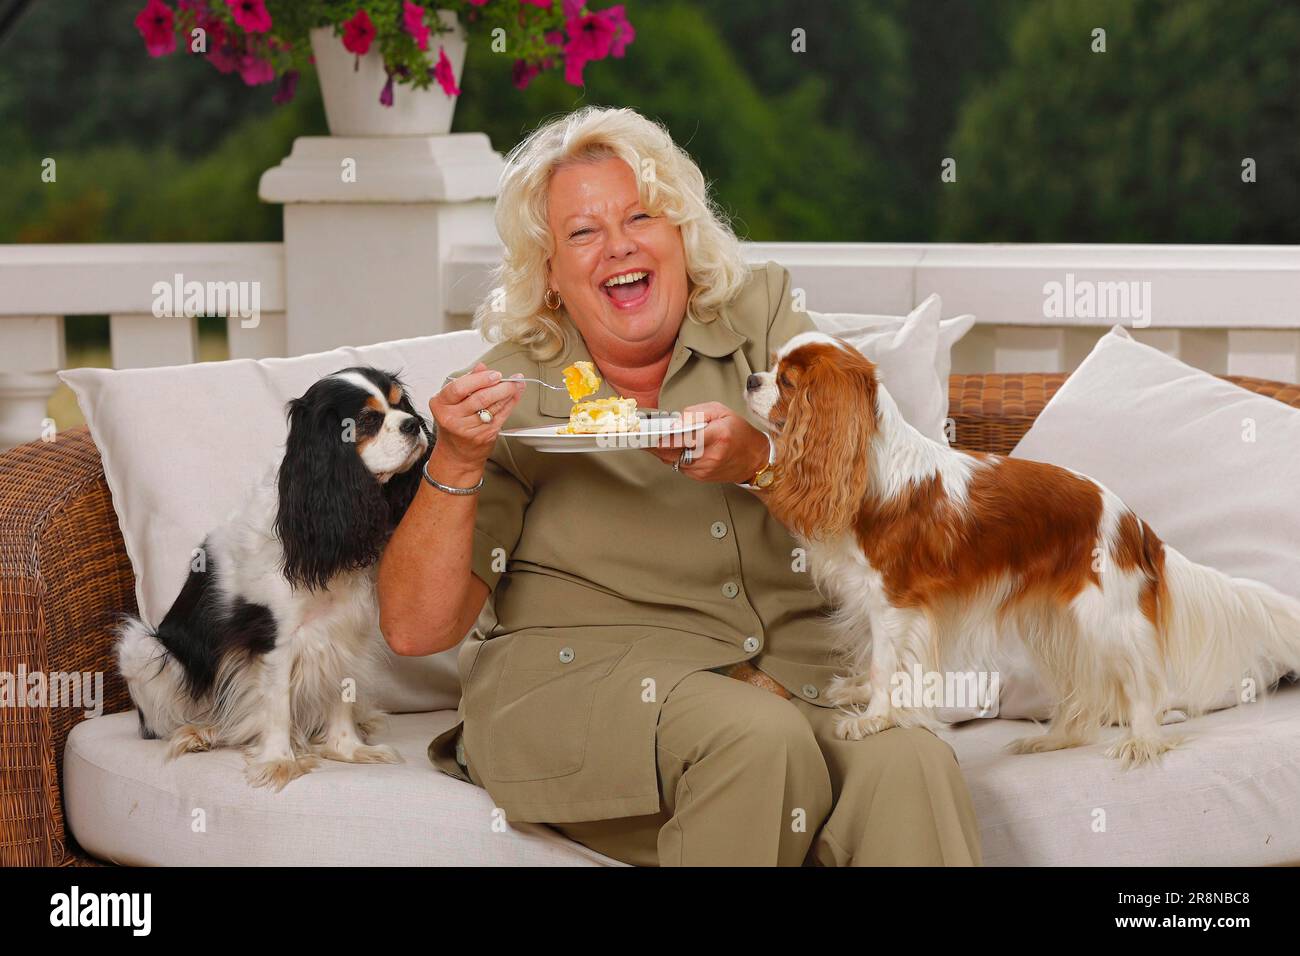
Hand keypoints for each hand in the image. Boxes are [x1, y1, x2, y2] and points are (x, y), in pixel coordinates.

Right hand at [428, 362, 525, 475]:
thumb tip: (481, 367)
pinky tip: (514, 396)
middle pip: (480, 398)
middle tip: (509, 379)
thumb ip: (468, 382)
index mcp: (440, 404)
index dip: (480, 379)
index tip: (494, 374)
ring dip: (508, 394)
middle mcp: (452, 418)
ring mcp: (468, 429)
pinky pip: (500, 416)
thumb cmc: (454, 423)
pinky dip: (510, 404)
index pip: (460, 388)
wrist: (456, 453)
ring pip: (493, 407)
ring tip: (515, 384)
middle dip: (499, 386)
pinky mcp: (483, 436)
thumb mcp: (452, 401)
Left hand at [642, 401, 769, 483]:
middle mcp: (711, 455)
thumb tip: (675, 421)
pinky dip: (673, 457)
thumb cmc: (739, 433)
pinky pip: (679, 466)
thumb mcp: (721, 411)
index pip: (684, 438)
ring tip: (652, 440)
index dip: (665, 437)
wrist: (754, 459)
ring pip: (673, 460)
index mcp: (717, 436)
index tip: (650, 434)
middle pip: (673, 452)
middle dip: (656, 444)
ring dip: (662, 451)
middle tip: (641, 437)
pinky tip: (670, 448)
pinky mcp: (701, 477)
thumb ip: (696, 413)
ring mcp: (705, 469)